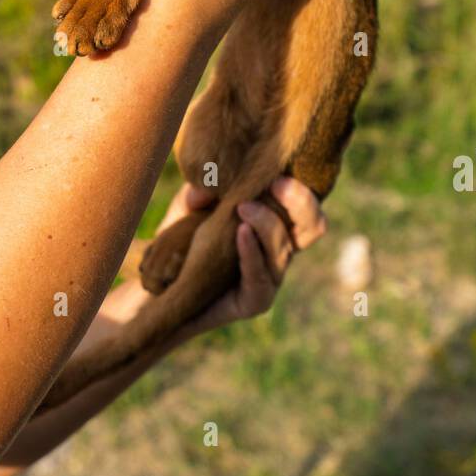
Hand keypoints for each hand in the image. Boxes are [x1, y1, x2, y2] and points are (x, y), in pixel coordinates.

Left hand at [151, 176, 326, 335]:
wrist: (162, 292)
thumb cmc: (180, 244)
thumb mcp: (185, 210)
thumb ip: (195, 195)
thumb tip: (204, 186)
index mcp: (273, 225)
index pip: (307, 209)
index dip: (301, 192)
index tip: (277, 174)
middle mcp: (278, 250)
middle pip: (313, 227)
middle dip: (300, 202)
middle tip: (274, 183)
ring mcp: (269, 277)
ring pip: (284, 249)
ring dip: (267, 223)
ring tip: (242, 208)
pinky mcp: (255, 301)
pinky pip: (261, 277)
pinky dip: (253, 253)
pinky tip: (241, 233)